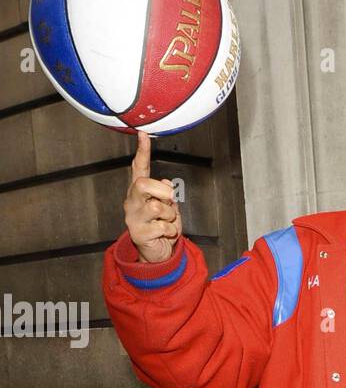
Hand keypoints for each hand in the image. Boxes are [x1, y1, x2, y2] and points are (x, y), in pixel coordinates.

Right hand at [124, 130, 181, 262]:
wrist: (158, 253)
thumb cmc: (163, 227)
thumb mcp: (169, 207)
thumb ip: (167, 193)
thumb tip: (167, 183)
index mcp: (140, 192)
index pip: (139, 168)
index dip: (142, 151)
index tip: (143, 134)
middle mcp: (133, 201)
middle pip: (144, 184)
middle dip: (162, 191)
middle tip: (169, 201)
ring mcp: (133, 217)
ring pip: (157, 207)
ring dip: (170, 216)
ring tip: (168, 223)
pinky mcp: (138, 233)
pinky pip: (162, 226)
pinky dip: (170, 231)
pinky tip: (166, 235)